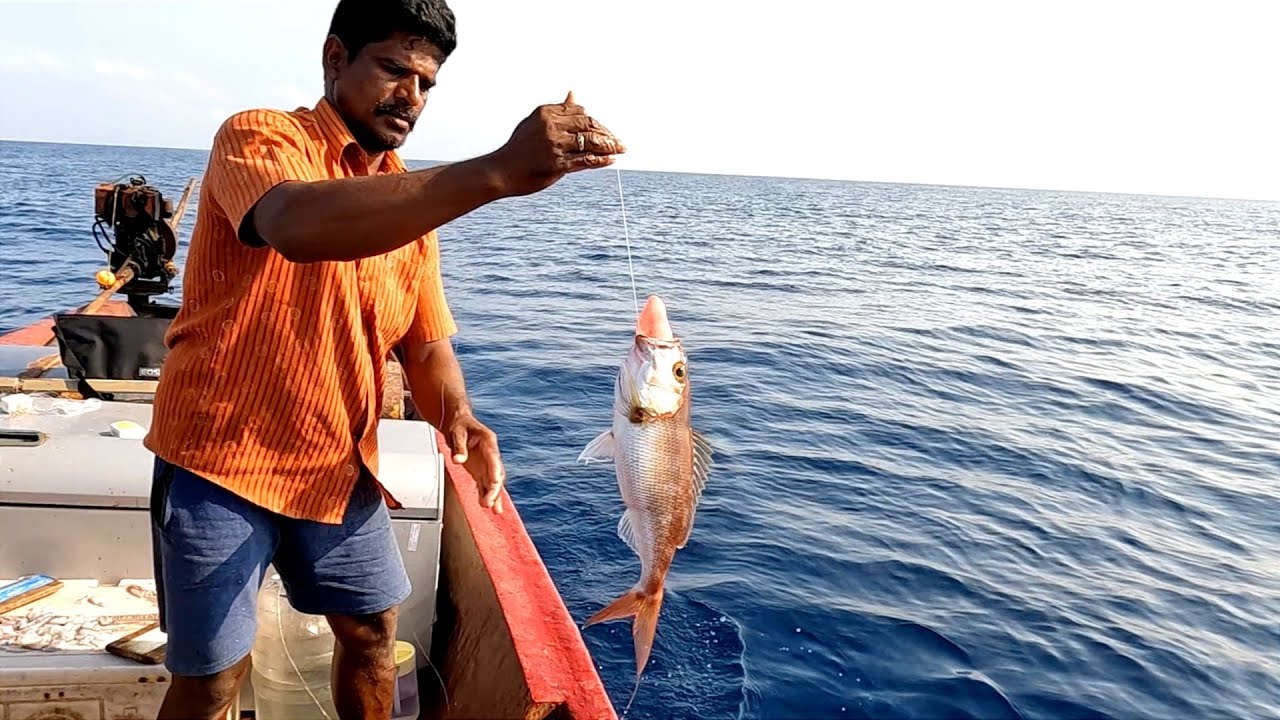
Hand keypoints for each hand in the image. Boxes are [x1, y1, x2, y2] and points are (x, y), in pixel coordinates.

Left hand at [446, 410, 505, 513]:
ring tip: (495, 510)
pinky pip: (486, 484)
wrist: (459, 422)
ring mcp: (487, 463)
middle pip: (496, 473)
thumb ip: (458, 446)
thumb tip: (459, 459)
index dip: (496, 472)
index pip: (494, 459)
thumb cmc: (460, 425)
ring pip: (493, 481)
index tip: (495, 484)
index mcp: (489, 442)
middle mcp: (491, 454)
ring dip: (494, 495)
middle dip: (494, 489)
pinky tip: (489, 506)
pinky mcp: (481, 469)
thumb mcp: (457, 432)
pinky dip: (487, 494)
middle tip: (490, 503)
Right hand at [492, 91, 625, 196]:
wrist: (501, 171)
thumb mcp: (534, 123)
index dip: (594, 121)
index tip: (604, 130)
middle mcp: (551, 126)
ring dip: (610, 146)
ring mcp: (554, 145)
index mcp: (546, 113)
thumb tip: (573, 94)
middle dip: (606, 133)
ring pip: (590, 142)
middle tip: (619, 141)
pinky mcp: (557, 164)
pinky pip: (586, 160)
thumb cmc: (518, 148)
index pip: (579, 111)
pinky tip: (611, 159)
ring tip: (621, 149)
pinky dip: (601, 160)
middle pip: (588, 124)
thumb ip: (557, 110)